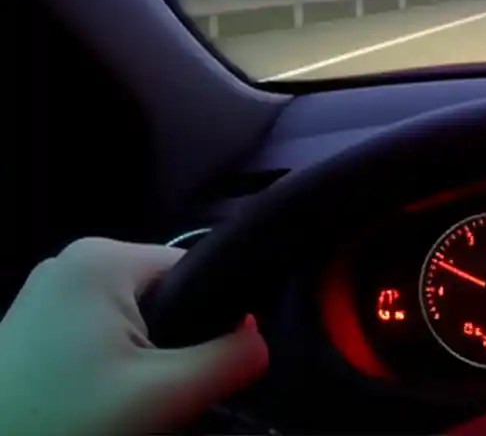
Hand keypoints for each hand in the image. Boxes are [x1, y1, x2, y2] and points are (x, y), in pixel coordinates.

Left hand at [0, 238, 268, 434]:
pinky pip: (102, 335)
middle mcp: (74, 260)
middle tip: (164, 394)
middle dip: (176, 344)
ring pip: (135, 320)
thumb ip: (229, 358)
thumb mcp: (163, 395)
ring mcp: (48, 293)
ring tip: (132, 402)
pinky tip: (102, 403)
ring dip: (146, 360)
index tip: (204, 368)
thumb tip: (259, 340)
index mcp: (103, 257)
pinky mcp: (33, 326)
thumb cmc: (64, 420)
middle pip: (166, 296)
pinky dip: (114, 367)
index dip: (216, 319)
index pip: (196, 270)